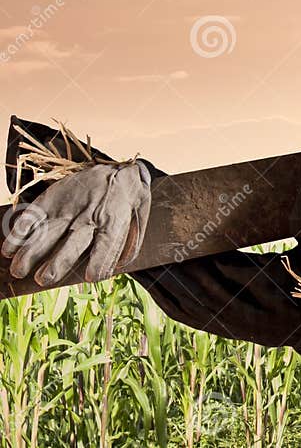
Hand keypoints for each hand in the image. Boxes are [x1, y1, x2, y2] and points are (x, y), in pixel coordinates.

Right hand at [2, 161, 150, 284]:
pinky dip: (19, 233)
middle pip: (73, 241)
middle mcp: (90, 214)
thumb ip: (131, 245)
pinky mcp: (53, 200)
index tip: (93, 277)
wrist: (121, 169)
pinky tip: (9, 250)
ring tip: (19, 271)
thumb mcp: (141, 220)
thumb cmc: (130, 203)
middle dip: (59, 260)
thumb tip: (116, 269)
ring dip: (31, 251)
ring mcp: (69, 207)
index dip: (100, 260)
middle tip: (45, 280)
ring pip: (48, 230)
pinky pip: (33, 216)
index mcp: (115, 220)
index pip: (108, 243)